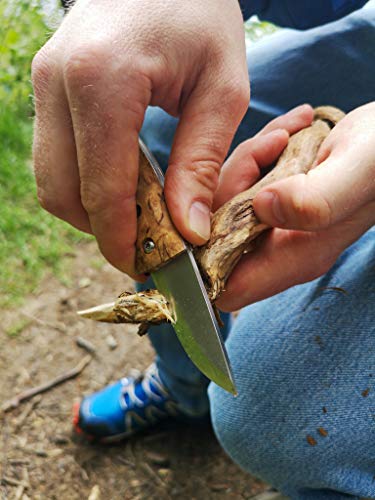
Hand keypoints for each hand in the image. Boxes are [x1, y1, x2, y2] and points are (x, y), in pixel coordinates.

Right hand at [32, 0, 248, 277]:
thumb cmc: (202, 12)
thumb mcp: (221, 89)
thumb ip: (200, 165)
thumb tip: (188, 232)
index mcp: (104, 81)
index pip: (102, 189)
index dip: (121, 239)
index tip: (145, 267)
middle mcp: (58, 81)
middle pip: (63, 193)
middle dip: (102, 230)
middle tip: (146, 246)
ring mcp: (44, 81)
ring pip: (51, 179)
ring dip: (91, 209)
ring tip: (138, 217)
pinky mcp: (47, 84)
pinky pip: (55, 155)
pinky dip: (84, 182)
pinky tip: (123, 184)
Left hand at [214, 102, 374, 311]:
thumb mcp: (357, 171)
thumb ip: (314, 200)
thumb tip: (262, 208)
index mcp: (296, 256)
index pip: (225, 287)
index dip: (204, 256)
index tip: (218, 201)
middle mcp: (282, 249)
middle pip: (217, 240)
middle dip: (228, 191)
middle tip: (267, 149)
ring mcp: (279, 227)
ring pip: (227, 207)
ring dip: (245, 166)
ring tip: (283, 137)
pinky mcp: (277, 204)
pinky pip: (244, 186)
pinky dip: (255, 158)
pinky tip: (284, 136)